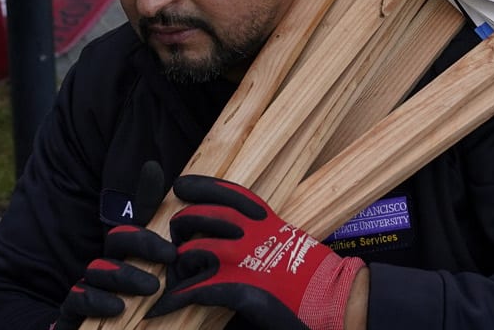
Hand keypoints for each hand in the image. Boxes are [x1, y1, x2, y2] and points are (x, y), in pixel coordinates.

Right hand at [52, 162, 175, 329]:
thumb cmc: (133, 311)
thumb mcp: (157, 278)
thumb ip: (159, 237)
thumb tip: (153, 168)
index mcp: (126, 256)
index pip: (132, 231)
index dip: (148, 236)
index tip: (173, 251)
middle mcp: (106, 268)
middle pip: (116, 243)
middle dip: (141, 246)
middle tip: (169, 258)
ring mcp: (87, 289)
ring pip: (97, 271)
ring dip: (123, 276)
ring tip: (151, 287)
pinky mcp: (71, 315)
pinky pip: (76, 300)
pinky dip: (95, 301)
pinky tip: (118, 307)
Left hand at [149, 176, 363, 329]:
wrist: (330, 295)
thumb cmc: (311, 269)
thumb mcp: (285, 235)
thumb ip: (258, 229)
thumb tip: (238, 233)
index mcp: (259, 215)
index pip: (220, 190)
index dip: (195, 186)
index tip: (180, 187)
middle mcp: (244, 230)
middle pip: (192, 219)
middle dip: (179, 233)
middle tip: (179, 246)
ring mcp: (236, 257)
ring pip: (186, 253)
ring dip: (179, 269)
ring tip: (181, 280)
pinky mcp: (231, 286)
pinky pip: (189, 291)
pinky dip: (173, 301)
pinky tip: (163, 307)